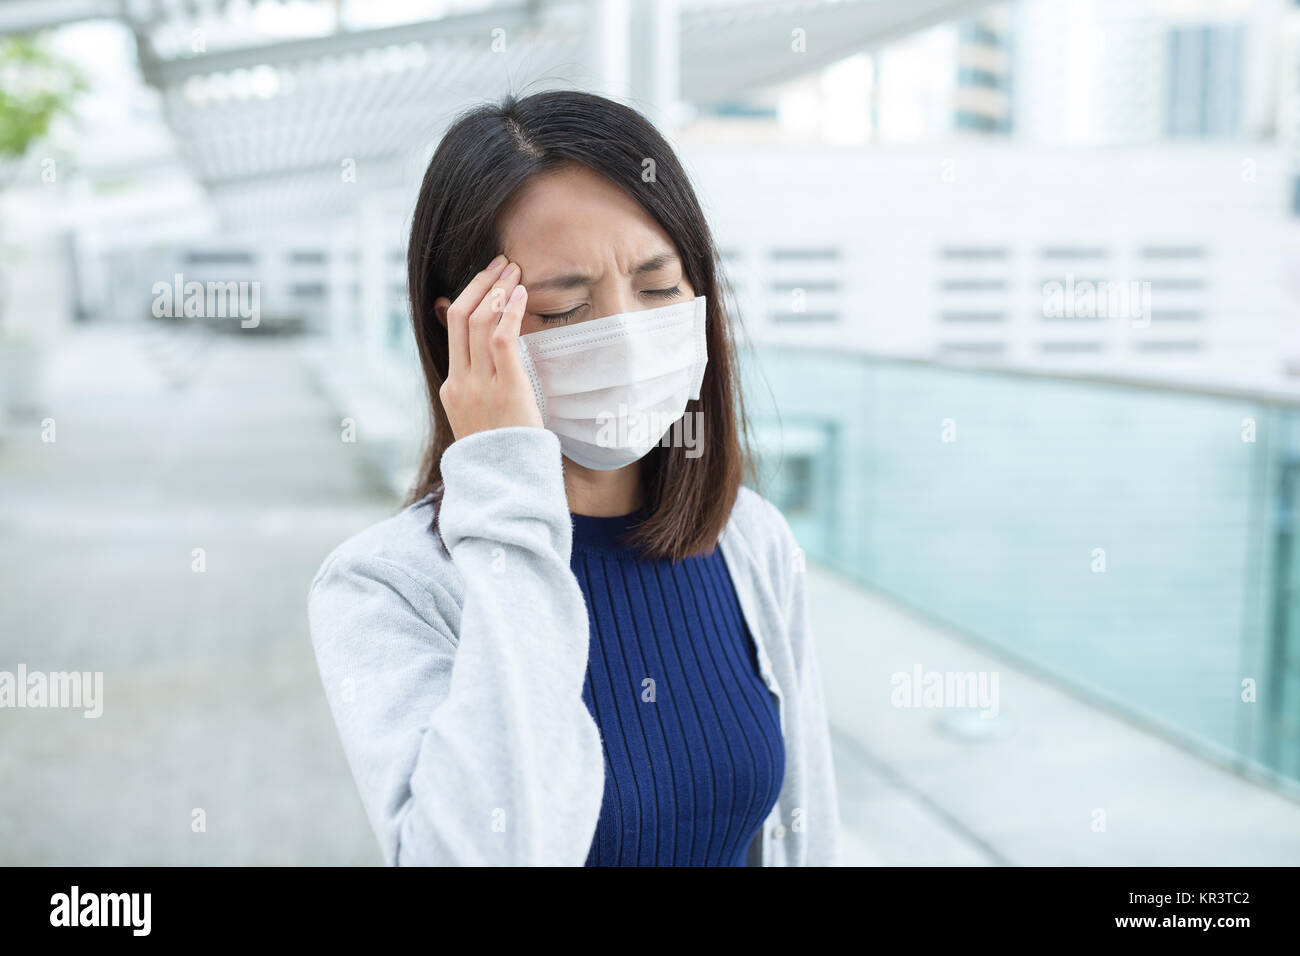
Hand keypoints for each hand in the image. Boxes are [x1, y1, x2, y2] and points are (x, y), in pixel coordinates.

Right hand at [439, 255, 543, 440]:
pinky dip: (511, 311)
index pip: (451, 330)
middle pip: (459, 317)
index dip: (468, 297)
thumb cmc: (504, 454)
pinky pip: (502, 338)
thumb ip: (484, 390)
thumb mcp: (485, 421)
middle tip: (501, 264)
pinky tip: (522, 295)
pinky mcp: (505, 389)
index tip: (488, 280)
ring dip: (498, 291)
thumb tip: (495, 368)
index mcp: (452, 389)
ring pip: (478, 322)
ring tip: (515, 271)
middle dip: (480, 284)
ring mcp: (479, 385)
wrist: (505, 485)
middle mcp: (460, 382)